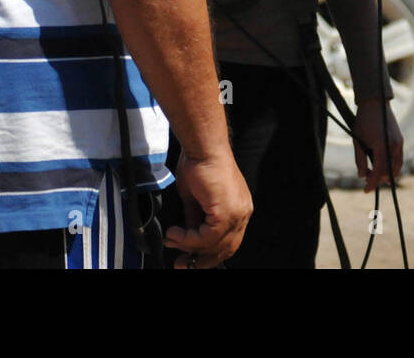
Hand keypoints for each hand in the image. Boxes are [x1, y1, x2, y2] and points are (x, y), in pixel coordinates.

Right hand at [164, 150, 251, 268]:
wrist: (202, 147)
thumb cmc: (199, 164)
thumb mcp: (195, 198)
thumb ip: (196, 218)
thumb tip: (189, 235)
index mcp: (239, 208)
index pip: (229, 242)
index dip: (209, 253)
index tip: (190, 258)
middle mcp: (242, 213)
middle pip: (225, 248)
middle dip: (201, 260)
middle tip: (180, 264)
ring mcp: (237, 214)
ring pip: (214, 245)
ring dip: (189, 246)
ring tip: (171, 239)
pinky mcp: (226, 213)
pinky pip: (207, 237)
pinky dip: (189, 239)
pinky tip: (175, 232)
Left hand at [353, 99, 403, 191]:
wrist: (375, 102)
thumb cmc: (363, 120)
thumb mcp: (357, 140)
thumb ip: (359, 159)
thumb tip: (361, 175)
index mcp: (382, 146)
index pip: (378, 171)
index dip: (372, 182)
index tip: (366, 190)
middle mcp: (393, 146)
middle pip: (389, 171)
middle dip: (379, 179)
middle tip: (367, 182)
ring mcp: (399, 143)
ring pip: (396, 166)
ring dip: (387, 173)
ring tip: (374, 176)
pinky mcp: (400, 140)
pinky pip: (398, 158)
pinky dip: (392, 166)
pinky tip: (384, 168)